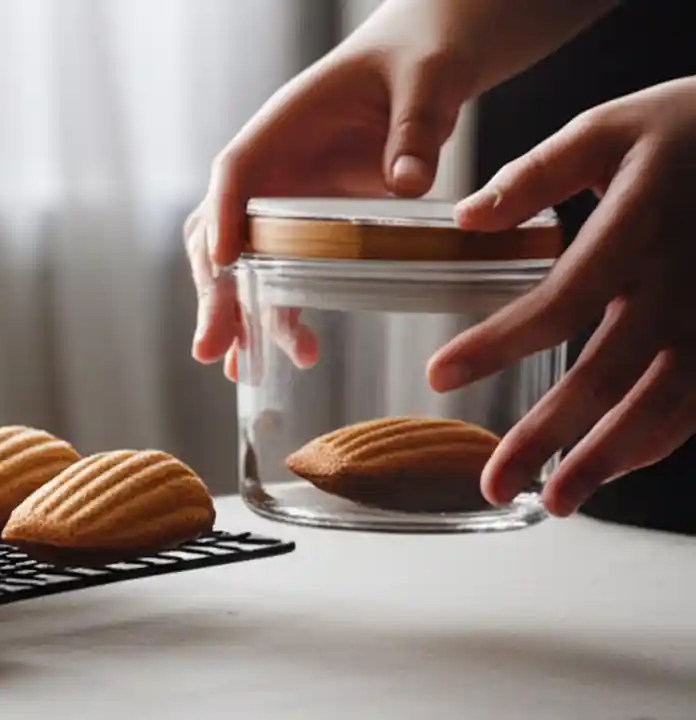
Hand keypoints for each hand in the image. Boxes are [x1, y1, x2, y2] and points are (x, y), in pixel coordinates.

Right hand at [186, 28, 471, 378]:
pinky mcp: (305, 232)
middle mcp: (269, 172)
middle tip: (211, 345)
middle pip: (220, 232)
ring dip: (238, 316)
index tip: (220, 259)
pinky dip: (277, 317)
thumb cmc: (414, 65)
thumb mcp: (424, 83)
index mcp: (282, 128)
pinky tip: (295, 354)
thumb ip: (414, 129)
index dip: (221, 215)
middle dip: (214, 290)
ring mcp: (281, 205)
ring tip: (243, 370)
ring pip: (240, 265)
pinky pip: (278, 278)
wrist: (422, 73)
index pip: (235, 172)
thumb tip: (408, 184)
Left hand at [430, 77, 695, 516]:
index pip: (562, 298)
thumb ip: (536, 173)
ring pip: (664, 404)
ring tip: (555, 501)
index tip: (438, 375)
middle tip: (495, 482)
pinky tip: (613, 468)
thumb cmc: (684, 128)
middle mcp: (683, 279)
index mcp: (641, 223)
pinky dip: (656, 442)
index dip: (499, 342)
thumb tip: (464, 219)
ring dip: (608, 459)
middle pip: (610, 372)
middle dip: (550, 435)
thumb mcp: (609, 127)